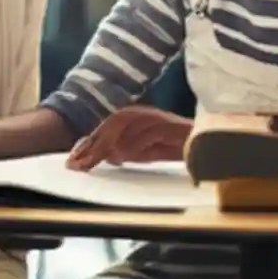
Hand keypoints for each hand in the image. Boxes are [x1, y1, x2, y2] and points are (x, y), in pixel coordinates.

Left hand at [66, 105, 191, 170]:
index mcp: (132, 118)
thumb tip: (105, 158)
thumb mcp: (143, 152)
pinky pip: (146, 132)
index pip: (104, 128)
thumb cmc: (173, 146)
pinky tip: (122, 158)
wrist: (204, 142)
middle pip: (111, 124)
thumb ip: (124, 152)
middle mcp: (141, 113)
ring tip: (95, 162)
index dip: (88, 144)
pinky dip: (132, 145)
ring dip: (108, 144)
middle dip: (92, 145)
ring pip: (124, 124)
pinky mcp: (167, 125)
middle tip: (79, 165)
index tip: (72, 162)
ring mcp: (154, 117)